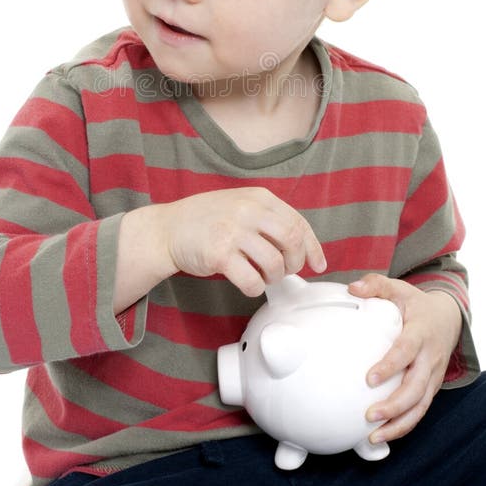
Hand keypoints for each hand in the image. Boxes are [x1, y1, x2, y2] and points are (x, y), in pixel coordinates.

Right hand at [160, 187, 326, 296]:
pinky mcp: (219, 254)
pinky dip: (255, 288)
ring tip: (262, 276)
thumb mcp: (241, 205)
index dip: (313, 247)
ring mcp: (233, 231)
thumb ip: (269, 218)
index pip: (298, 222)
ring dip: (274, 277)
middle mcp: (248, 210)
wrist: (167, 229)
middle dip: (295, 263)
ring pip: (275, 263)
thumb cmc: (206, 220)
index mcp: (259, 197)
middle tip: (285, 271)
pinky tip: (247, 284)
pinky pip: (252, 280)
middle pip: (292, 241)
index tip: (317, 264)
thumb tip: (303, 245)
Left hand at [348, 274, 462, 443]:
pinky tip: (383, 435)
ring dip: (399, 423)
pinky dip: (404, 425)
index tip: (369, 378)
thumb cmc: (415, 304)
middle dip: (395, 405)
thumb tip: (352, 289)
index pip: (406, 351)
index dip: (391, 366)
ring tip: (374, 436)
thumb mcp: (398, 288)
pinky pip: (420, 411)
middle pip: (416, 388)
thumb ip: (376, 285)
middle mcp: (430, 358)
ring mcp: (433, 375)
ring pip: (420, 406)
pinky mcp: (430, 387)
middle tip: (369, 416)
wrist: (448, 318)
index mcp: (421, 333)